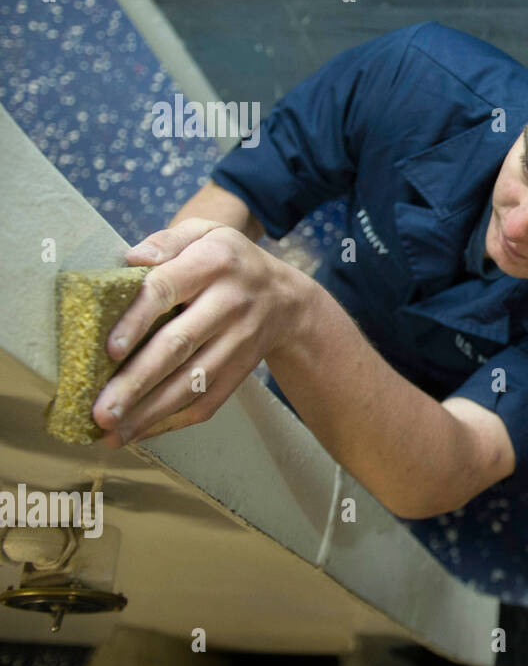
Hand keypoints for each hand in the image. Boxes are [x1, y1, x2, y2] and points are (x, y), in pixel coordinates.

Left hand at [91, 219, 307, 447]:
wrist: (288, 299)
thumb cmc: (229, 261)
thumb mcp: (207, 232)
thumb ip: (168, 240)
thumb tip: (131, 259)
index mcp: (214, 264)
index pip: (166, 290)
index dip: (137, 320)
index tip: (109, 350)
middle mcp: (230, 304)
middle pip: (179, 345)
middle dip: (137, 381)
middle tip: (101, 410)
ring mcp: (239, 342)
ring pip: (192, 381)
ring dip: (150, 411)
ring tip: (112, 432)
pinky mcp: (241, 371)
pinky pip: (209, 400)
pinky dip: (174, 421)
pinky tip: (140, 433)